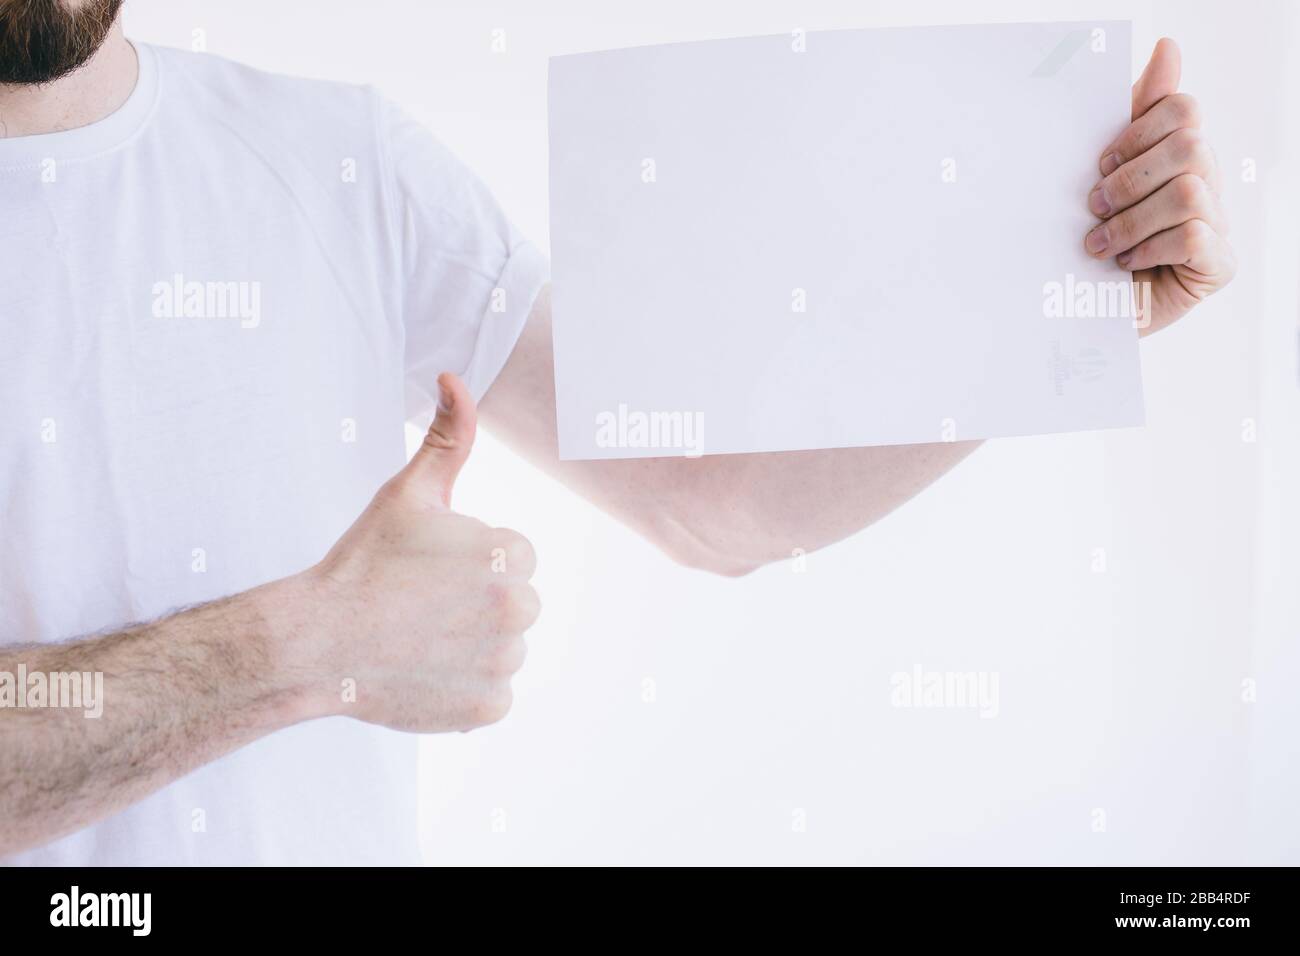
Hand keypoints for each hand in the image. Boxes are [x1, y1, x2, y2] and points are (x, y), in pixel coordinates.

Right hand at [278, 372, 539, 731]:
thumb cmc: (363, 562)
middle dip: (477, 603)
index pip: (515, 556)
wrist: (318, 641)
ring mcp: (504, 663)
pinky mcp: (487, 708)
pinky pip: (494, 695)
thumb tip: (455, 379)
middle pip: (515, 603)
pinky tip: (425, 672)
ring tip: (420, 638)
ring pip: (505, 648)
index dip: (471, 560)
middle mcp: (518, 610)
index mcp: (509, 555)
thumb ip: (449, 436)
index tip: (430, 570)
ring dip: (473, 646)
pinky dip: (465, 689)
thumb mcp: (408, 493)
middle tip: (421, 605)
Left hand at [1084, 38, 1235, 335]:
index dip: (1138, 131)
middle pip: (1191, 145)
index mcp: (1178, 156)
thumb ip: (1131, 115)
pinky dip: (1151, 247)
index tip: (1099, 163)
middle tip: (1093, 207)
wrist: (1079, 314)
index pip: (1182, 109)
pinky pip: (1196, 235)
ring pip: (1190, 190)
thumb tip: (1167, 46)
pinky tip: (1127, 264)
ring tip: (1100, 245)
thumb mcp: (1098, 176)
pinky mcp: (1219, 266)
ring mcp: (1219, 225)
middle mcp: (1207, 184)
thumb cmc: (1090, 244)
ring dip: (1132, 220)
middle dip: (1130, 176)